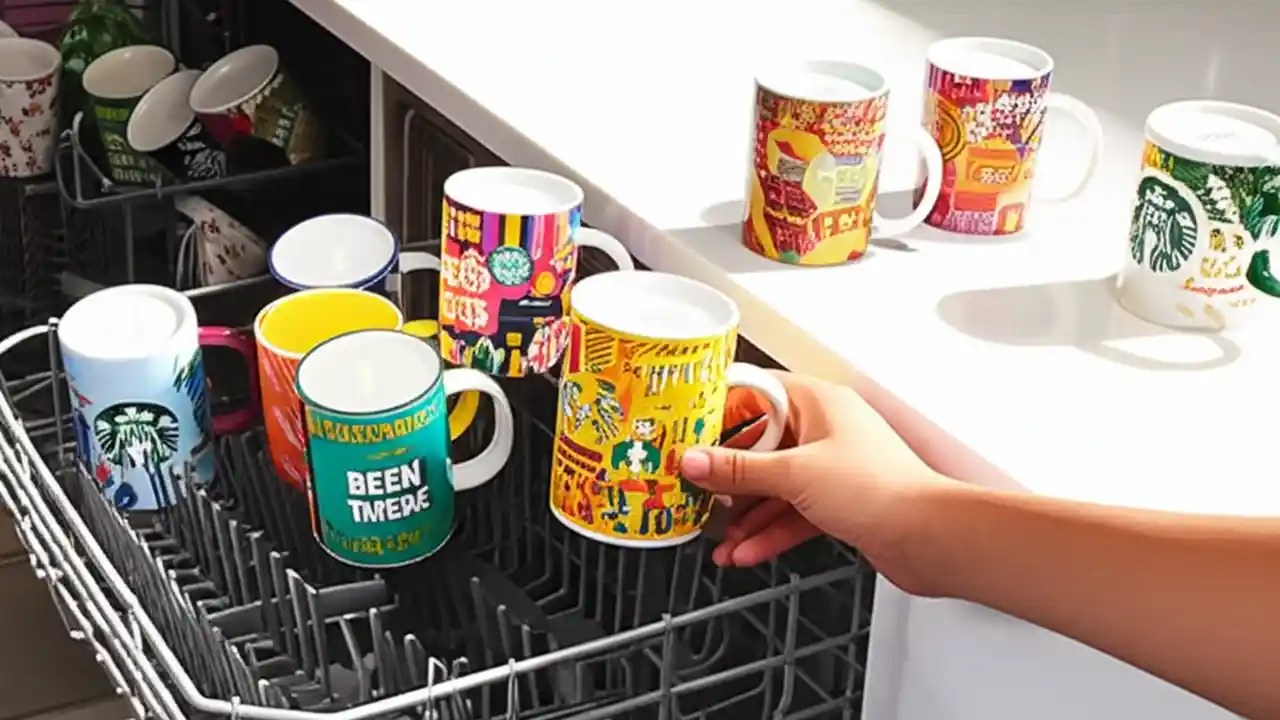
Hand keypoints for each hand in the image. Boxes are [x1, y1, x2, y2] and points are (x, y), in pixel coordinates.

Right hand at [685, 371, 950, 594]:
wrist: (931, 538)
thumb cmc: (882, 490)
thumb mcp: (794, 475)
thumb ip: (738, 470)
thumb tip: (696, 461)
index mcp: (817, 402)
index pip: (754, 394)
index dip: (717, 412)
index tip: (684, 431)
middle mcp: (825, 429)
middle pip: (759, 445)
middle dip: (727, 477)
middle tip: (693, 490)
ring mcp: (831, 467)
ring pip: (774, 485)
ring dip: (746, 515)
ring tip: (717, 537)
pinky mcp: (838, 502)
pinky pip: (791, 511)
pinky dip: (769, 532)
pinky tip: (746, 552)